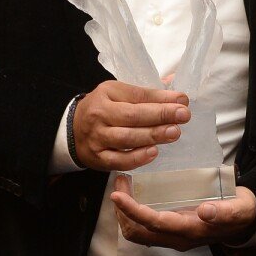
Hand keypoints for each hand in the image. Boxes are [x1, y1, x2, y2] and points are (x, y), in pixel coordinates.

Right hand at [70, 82, 189, 171]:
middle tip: (183, 116)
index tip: (182, 101)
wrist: (72, 131)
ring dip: (152, 136)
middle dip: (160, 115)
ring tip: (173, 133)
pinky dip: (137, 158)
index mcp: (106, 94)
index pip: (136, 95)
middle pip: (131, 116)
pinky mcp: (98, 158)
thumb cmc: (103, 111)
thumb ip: (147, 95)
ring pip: (126, 138)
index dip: (160, 99)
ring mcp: (97, 138)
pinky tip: (153, 153)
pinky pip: (119, 161)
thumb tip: (179, 97)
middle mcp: (99, 115)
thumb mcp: (119, 95)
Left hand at [110, 176, 255, 252]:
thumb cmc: (242, 211)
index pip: (154, 223)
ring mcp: (174, 238)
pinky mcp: (172, 233)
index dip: (133, 210)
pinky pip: (144, 229)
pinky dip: (133, 215)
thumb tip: (205, 211)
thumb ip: (224, 211)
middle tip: (119, 183)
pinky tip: (134, 197)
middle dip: (122, 211)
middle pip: (138, 233)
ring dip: (124, 214)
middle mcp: (178, 238)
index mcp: (191, 230)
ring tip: (122, 188)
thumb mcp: (238, 208)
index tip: (117, 195)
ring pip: (138, 233)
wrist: (247, 223)